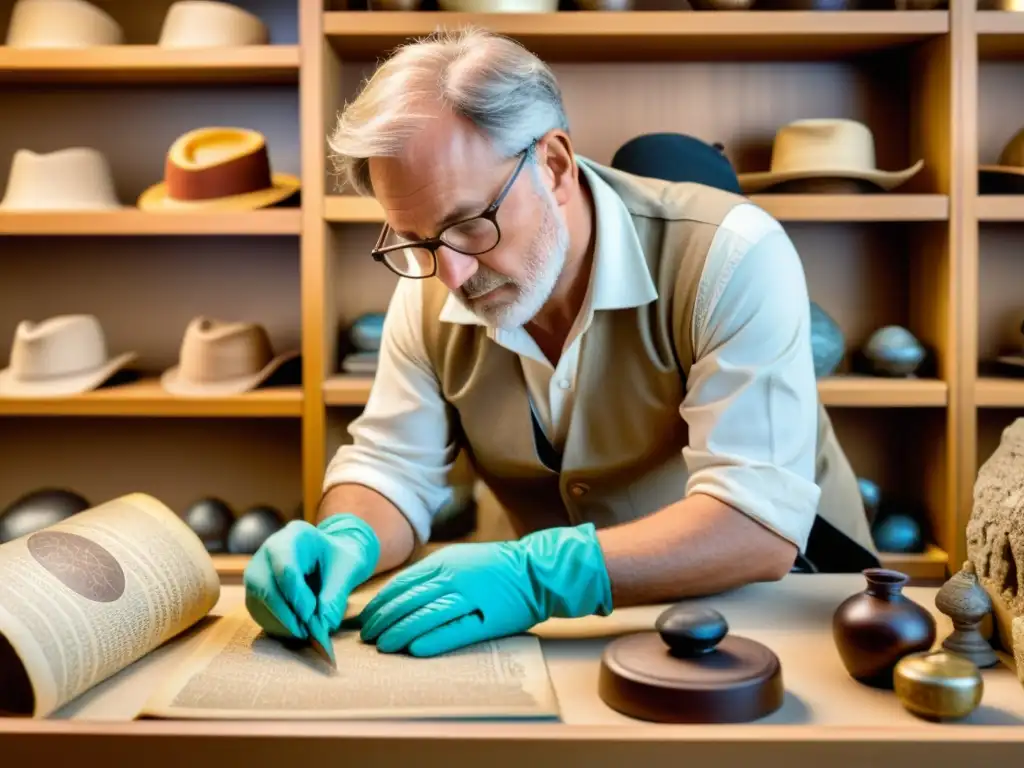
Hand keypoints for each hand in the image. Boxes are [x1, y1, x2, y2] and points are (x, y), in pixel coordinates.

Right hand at [243, 513, 380, 639]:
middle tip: (308, 632)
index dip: (296, 596)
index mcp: (295, 535)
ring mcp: (258, 569)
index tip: (311, 616)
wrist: (331, 557)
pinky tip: (297, 630)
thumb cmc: (341, 559)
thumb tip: (324, 624)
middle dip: (285, 613)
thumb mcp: (348, 570)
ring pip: (257, 600)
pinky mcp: (256, 590)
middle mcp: (268, 550)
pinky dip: (277, 625)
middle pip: (264, 584)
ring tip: (305, 633)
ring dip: (281, 622)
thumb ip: (336, 595)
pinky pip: (259, 611)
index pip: (285, 566)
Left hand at [357, 523, 612, 656]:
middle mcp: (453, 577)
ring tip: (385, 646)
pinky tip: (415, 649)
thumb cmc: (498, 568)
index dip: (382, 602)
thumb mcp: (462, 559)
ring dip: (401, 632)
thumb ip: (434, 573)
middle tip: (368, 637)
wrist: (536, 571)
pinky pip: (454, 631)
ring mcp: (470, 598)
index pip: (402, 584)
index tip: (367, 618)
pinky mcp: (486, 620)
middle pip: (408, 600)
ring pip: (426, 615)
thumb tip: (402, 593)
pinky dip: (432, 640)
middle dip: (384, 620)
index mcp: (445, 563)